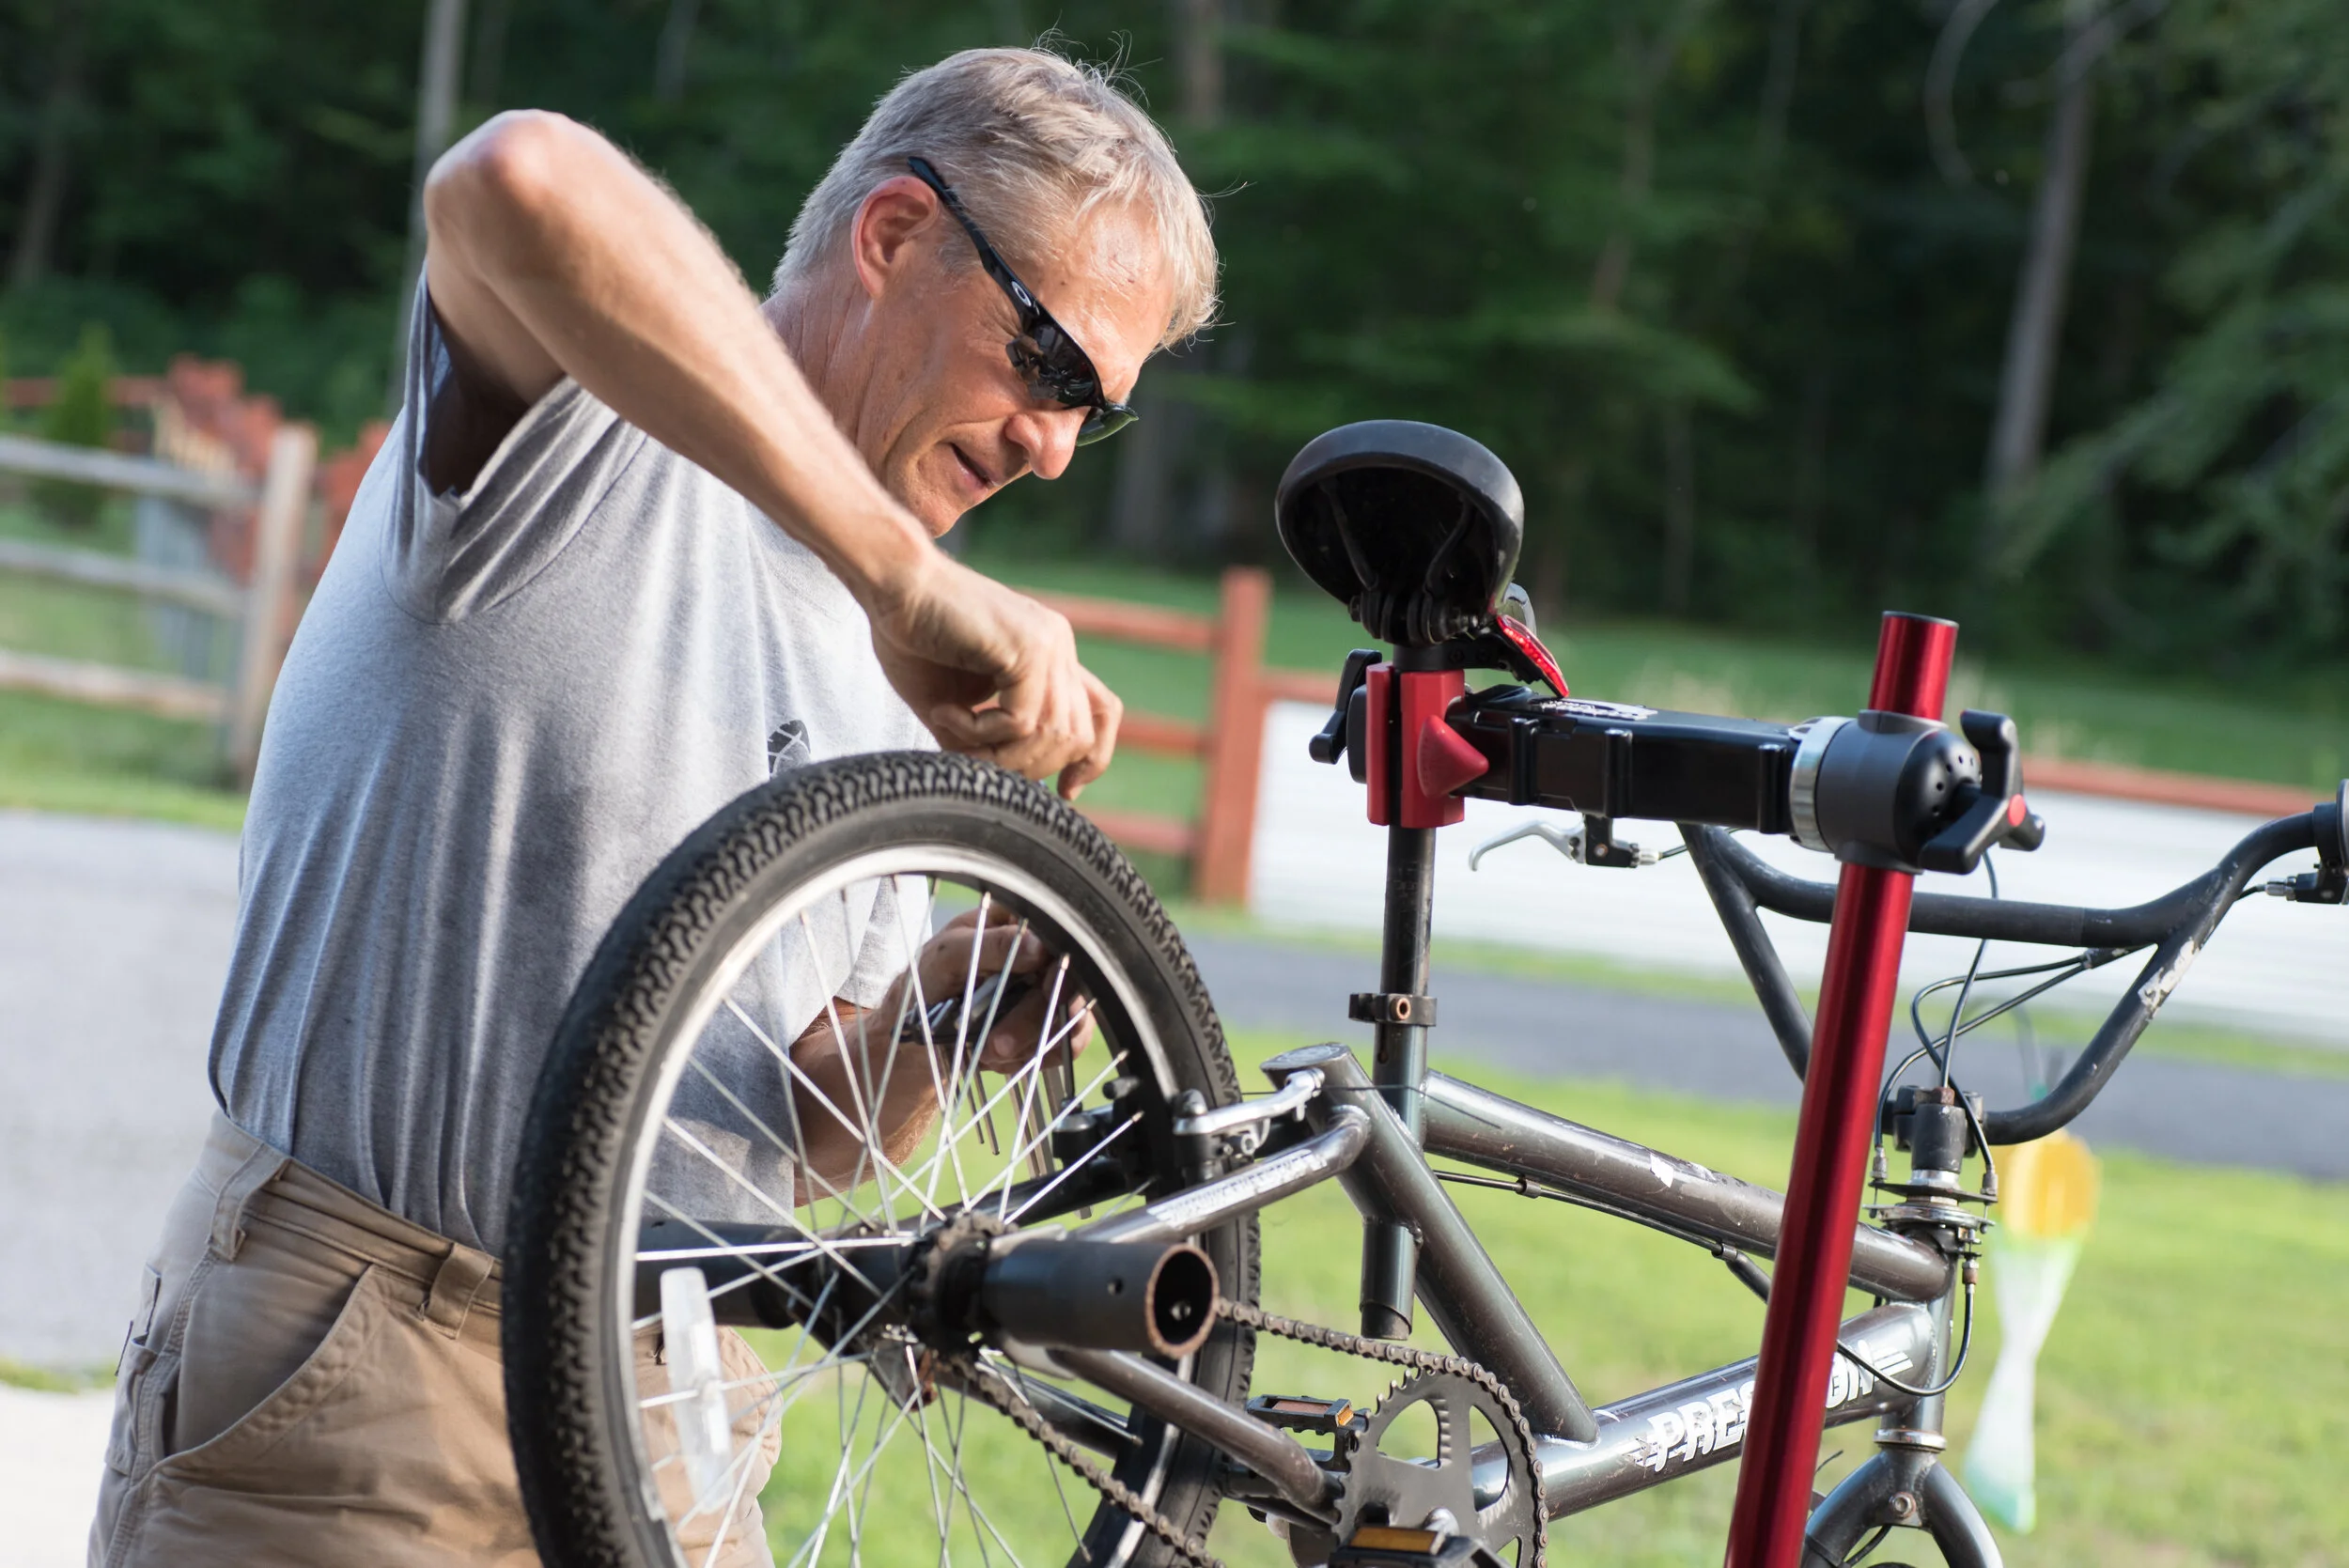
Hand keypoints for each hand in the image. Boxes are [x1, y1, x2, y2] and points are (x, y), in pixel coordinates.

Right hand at [867, 551, 1121, 798]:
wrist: (891, 584)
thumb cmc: (911, 636)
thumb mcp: (955, 705)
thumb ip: (986, 740)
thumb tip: (1001, 787)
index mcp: (1052, 655)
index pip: (1102, 713)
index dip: (1092, 759)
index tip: (1064, 792)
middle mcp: (1059, 646)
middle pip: (1079, 736)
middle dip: (1027, 768)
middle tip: (971, 761)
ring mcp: (1049, 644)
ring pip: (1053, 735)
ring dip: (999, 755)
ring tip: (951, 738)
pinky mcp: (1027, 647)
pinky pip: (1021, 721)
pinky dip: (978, 733)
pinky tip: (942, 714)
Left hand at [886, 907, 1094, 1075]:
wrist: (909, 1044)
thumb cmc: (920, 988)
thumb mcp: (945, 958)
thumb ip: (989, 946)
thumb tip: (1040, 945)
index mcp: (1015, 924)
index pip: (1058, 936)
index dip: (1059, 964)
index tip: (1044, 987)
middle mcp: (1037, 956)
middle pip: (1068, 981)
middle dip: (1032, 1019)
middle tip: (997, 1044)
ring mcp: (1044, 994)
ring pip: (1069, 1019)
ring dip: (1029, 1044)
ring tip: (986, 1053)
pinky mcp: (1046, 1029)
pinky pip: (1061, 1047)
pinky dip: (1032, 1058)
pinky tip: (997, 1059)